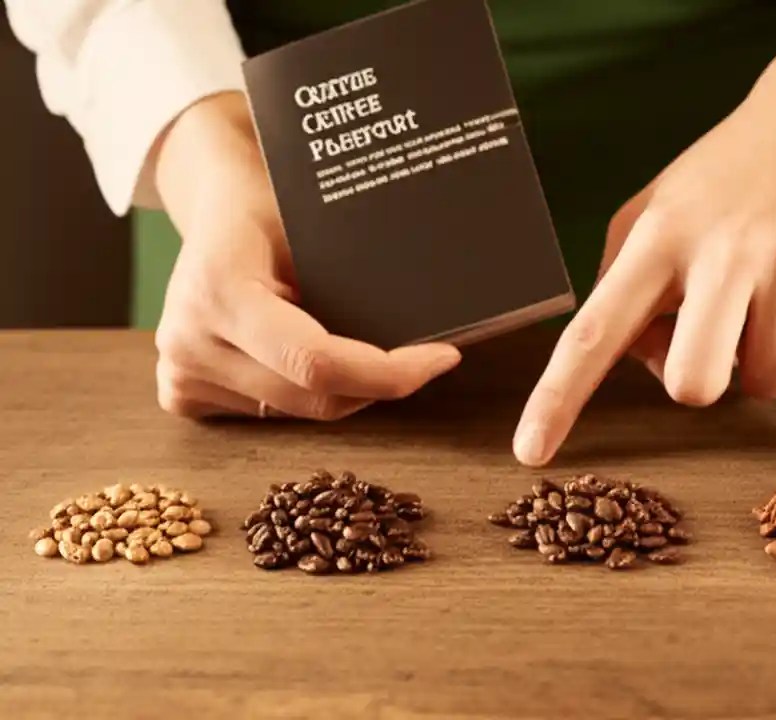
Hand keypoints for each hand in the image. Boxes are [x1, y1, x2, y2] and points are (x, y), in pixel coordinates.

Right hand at [151, 92, 460, 418]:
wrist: (220, 202)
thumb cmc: (276, 206)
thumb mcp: (317, 229)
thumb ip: (359, 283)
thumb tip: (434, 327)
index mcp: (219, 291)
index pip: (317, 362)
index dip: (389, 372)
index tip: (443, 357)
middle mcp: (188, 340)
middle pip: (314, 398)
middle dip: (378, 383)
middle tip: (421, 357)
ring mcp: (180, 373)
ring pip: (298, 413)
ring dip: (343, 390)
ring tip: (355, 345)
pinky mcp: (183, 394)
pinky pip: (272, 414)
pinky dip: (306, 392)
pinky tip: (312, 360)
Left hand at [513, 27, 775, 469]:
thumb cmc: (724, 178)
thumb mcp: (653, 207)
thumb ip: (620, 280)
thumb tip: (636, 358)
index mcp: (660, 236)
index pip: (595, 330)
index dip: (557, 397)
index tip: (529, 452)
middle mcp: (725, 250)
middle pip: (692, 382)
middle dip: (698, 385)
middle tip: (714, 343)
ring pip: (765, 379)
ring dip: (763, 364)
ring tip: (770, 308)